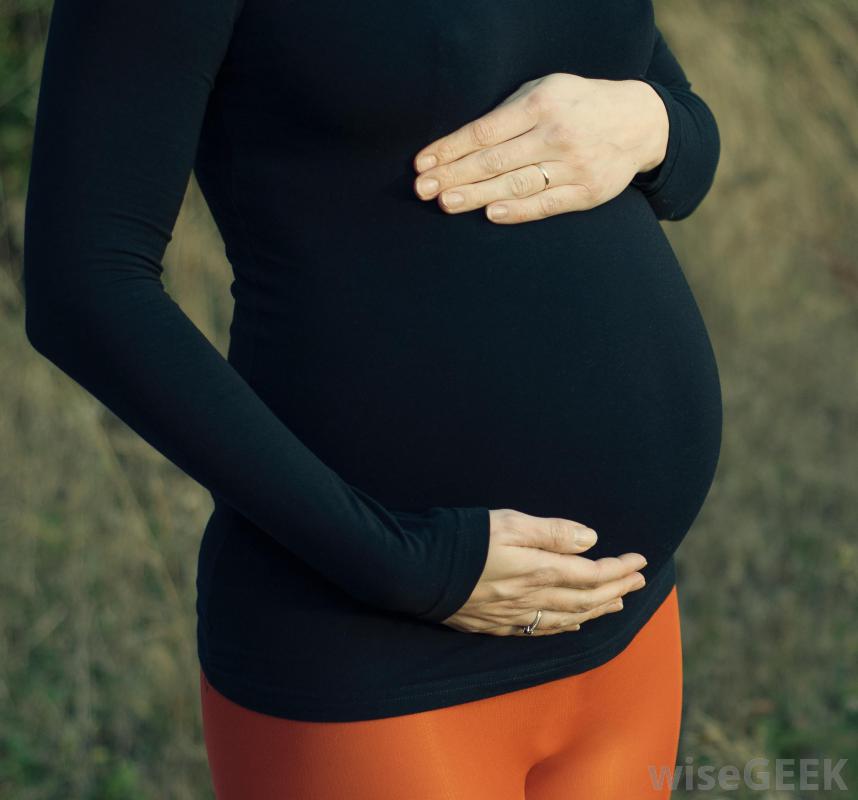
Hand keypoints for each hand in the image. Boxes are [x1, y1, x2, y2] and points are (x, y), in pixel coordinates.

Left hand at [412, 72, 668, 223]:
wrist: (640, 121)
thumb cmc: (578, 105)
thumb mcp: (546, 91)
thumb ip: (509, 114)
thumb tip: (460, 144)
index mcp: (541, 104)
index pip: (485, 130)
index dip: (450, 148)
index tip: (422, 164)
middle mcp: (557, 134)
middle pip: (495, 160)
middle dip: (454, 175)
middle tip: (423, 190)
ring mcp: (574, 165)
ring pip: (516, 184)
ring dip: (477, 195)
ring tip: (446, 202)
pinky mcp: (587, 192)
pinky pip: (546, 204)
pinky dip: (517, 210)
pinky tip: (490, 213)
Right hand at [440, 508, 647, 635]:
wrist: (414, 571)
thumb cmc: (461, 539)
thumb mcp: (508, 522)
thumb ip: (552, 532)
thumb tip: (590, 540)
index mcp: (539, 571)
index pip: (593, 574)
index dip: (620, 568)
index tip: (641, 560)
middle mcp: (532, 599)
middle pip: (586, 599)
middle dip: (618, 589)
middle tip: (640, 581)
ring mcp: (514, 615)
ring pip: (569, 618)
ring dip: (598, 611)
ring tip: (618, 604)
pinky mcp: (495, 623)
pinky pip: (542, 631)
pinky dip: (566, 627)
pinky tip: (574, 625)